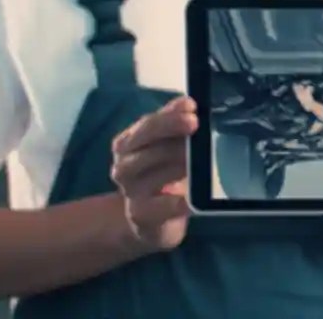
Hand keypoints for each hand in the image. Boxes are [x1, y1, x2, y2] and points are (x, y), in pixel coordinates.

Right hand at [110, 96, 196, 252]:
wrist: (150, 218)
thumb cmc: (162, 173)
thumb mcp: (165, 146)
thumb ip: (174, 124)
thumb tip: (188, 103)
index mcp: (128, 142)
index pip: (148, 124)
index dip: (169, 115)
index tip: (191, 107)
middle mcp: (123, 165)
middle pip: (146, 144)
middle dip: (171, 132)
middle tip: (196, 125)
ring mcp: (130, 191)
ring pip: (153, 173)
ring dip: (178, 164)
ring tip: (199, 159)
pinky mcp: (141, 215)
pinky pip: (161, 207)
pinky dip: (176, 202)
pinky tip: (190, 199)